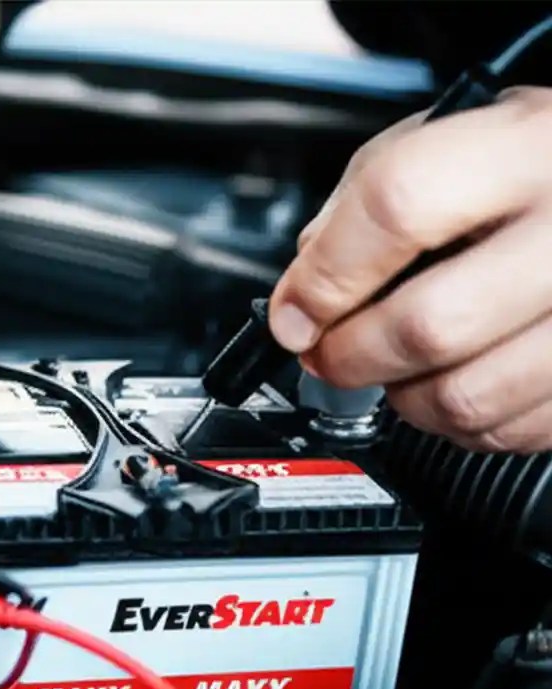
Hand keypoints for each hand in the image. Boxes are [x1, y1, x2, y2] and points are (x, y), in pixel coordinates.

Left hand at [269, 87, 551, 451]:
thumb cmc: (539, 156)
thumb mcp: (457, 128)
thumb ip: (368, 192)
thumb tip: (308, 280)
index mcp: (524, 147)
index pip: (398, 210)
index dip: (326, 274)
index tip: (291, 311)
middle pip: (430, 324)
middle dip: (347, 355)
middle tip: (324, 351)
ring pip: (467, 397)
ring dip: (402, 398)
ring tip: (392, 368)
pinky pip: (512, 431)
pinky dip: (462, 423)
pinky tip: (455, 380)